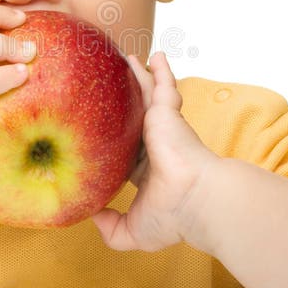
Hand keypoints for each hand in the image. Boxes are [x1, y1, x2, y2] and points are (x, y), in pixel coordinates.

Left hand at [91, 51, 217, 252]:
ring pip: (146, 97)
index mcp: (146, 170)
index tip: (102, 131)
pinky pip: (164, 85)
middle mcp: (153, 146)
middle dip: (125, 99)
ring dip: (140, 77)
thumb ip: (110, 227)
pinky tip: (156, 55)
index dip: (116, 139)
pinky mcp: (167, 113)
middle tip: (111, 82)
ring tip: (128, 59)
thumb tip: (91, 213)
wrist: (196, 201)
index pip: (127, 149)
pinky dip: (162, 70)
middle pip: (134, 115)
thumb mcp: (131, 232)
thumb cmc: (170, 216)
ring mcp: (161, 128)